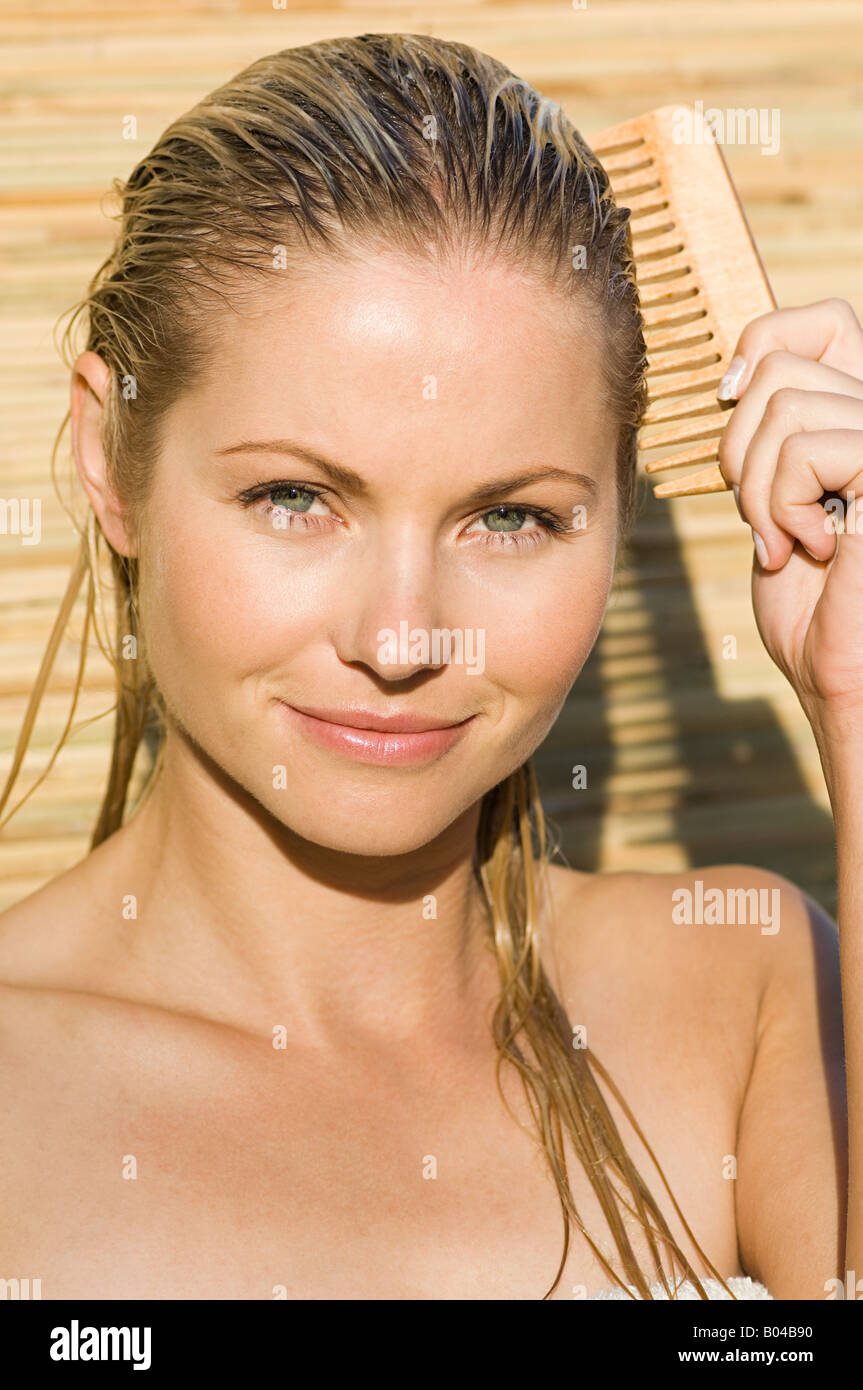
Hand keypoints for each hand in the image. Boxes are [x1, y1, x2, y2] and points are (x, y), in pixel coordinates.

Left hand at [716, 298, 862, 725]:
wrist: (843, 676)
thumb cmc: (813, 606)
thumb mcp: (775, 502)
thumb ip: (770, 436)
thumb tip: (736, 373)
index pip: (819, 321)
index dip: (760, 348)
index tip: (730, 406)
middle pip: (780, 364)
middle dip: (739, 448)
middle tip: (761, 516)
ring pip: (784, 403)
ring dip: (758, 488)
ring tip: (787, 539)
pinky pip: (806, 447)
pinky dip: (782, 505)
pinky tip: (813, 548)